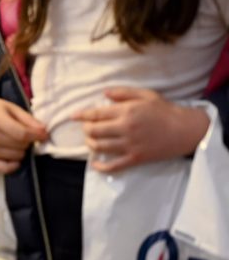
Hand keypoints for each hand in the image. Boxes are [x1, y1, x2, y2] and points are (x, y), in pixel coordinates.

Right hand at [0, 94, 47, 174]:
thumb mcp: (11, 107)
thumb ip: (28, 119)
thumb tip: (44, 132)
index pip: (24, 135)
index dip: (37, 136)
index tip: (44, 135)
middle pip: (21, 146)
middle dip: (28, 141)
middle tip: (23, 134)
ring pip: (17, 157)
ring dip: (21, 150)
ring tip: (15, 141)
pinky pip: (4, 169)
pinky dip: (13, 165)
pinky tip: (14, 158)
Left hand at [73, 87, 209, 172]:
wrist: (185, 130)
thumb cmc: (165, 111)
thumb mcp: (146, 95)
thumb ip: (123, 93)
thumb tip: (104, 93)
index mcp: (126, 112)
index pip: (96, 114)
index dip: (81, 115)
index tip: (73, 116)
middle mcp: (125, 128)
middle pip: (93, 131)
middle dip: (86, 129)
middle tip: (87, 128)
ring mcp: (129, 145)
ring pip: (99, 147)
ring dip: (90, 144)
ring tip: (91, 141)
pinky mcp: (135, 158)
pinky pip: (113, 166)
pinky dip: (100, 166)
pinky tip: (94, 164)